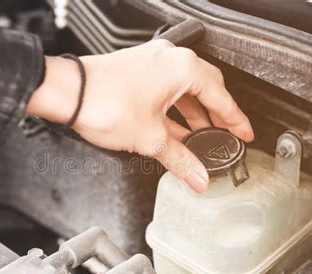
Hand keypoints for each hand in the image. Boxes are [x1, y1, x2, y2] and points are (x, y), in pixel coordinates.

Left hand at [27, 40, 253, 191]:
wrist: (67, 93)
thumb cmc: (104, 103)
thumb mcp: (151, 138)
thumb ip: (180, 160)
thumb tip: (198, 176)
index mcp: (183, 68)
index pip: (221, 97)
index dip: (235, 120)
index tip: (244, 133)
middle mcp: (169, 59)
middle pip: (206, 89)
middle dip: (216, 116)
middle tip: (225, 135)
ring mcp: (152, 62)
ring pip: (184, 89)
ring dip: (193, 113)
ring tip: (200, 136)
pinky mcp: (137, 69)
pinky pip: (165, 88)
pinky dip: (174, 108)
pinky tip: (175, 127)